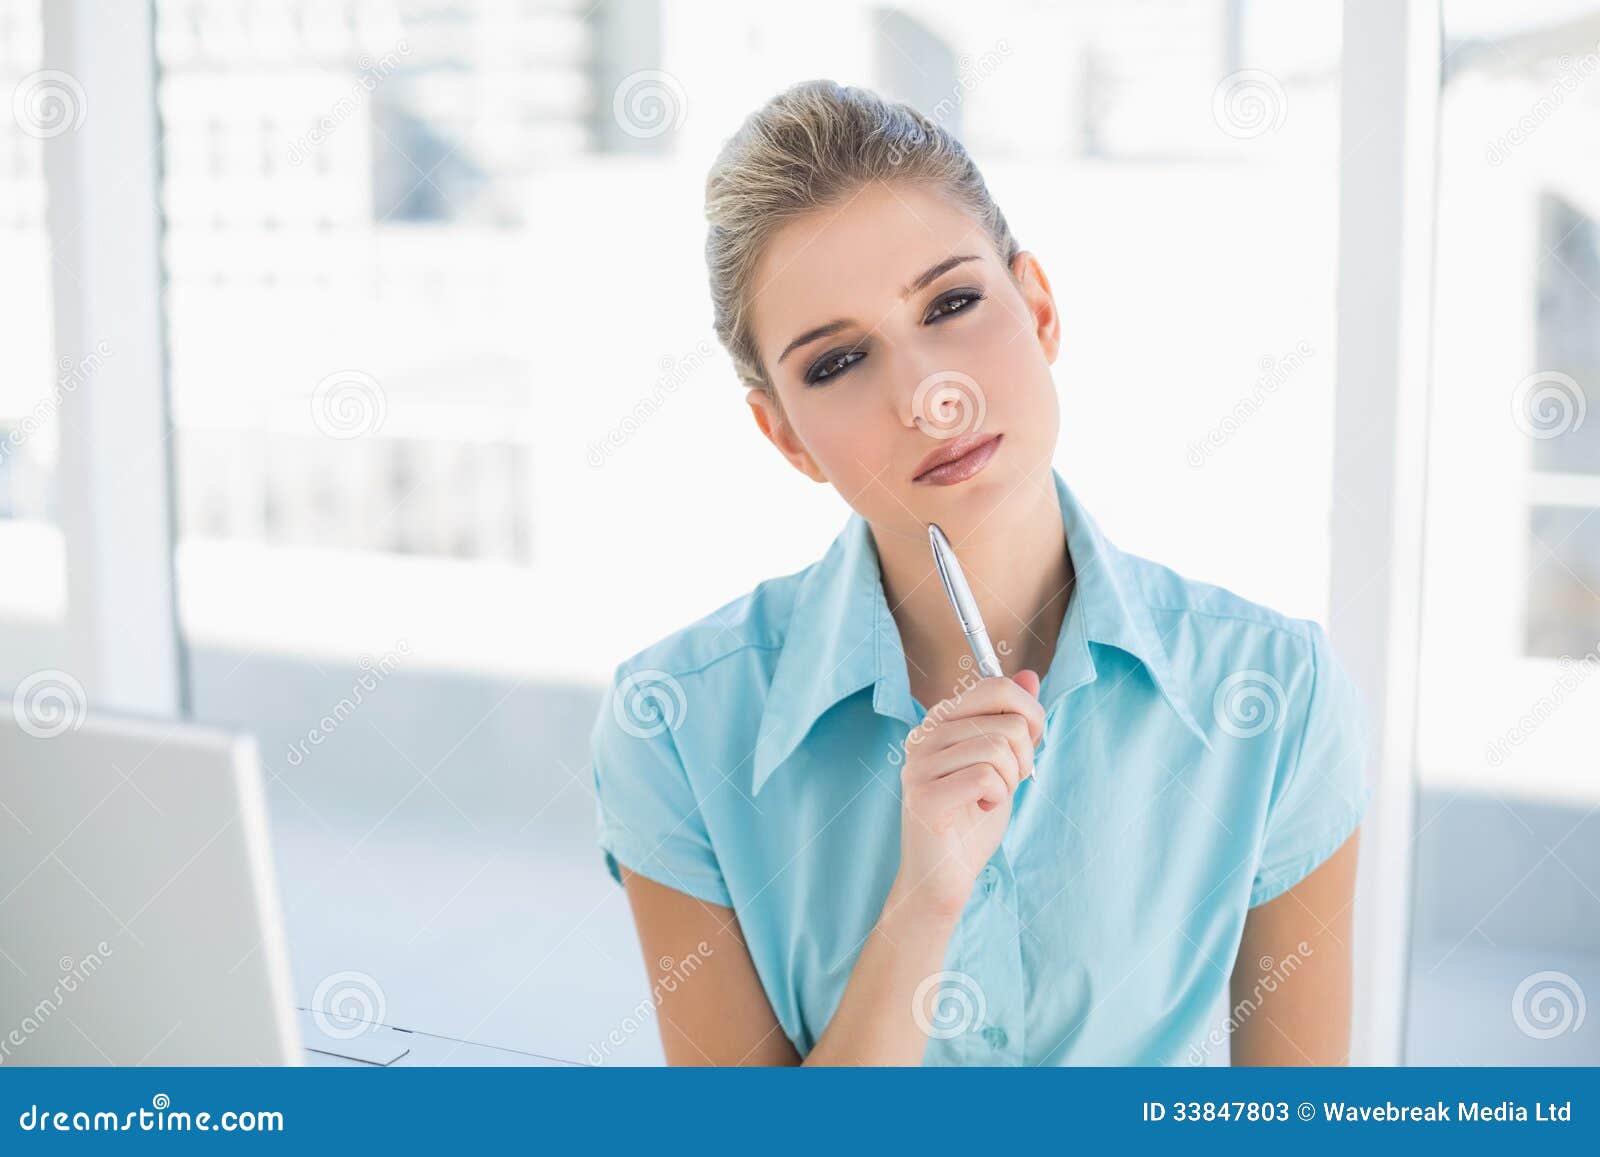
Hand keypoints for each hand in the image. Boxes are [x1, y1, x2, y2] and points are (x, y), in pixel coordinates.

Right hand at [889, 669, 1044, 922]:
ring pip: (997, 748)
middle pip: (1005, 720)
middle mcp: (923, 736)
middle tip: (1010, 781)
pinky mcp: (924, 796)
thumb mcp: (1002, 763)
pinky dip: (997, 796)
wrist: (944, 876)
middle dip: (1025, 755)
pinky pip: (985, 776)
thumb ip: (1011, 719)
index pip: (994, 687)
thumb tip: (1029, 675)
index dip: (1029, 713)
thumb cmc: (972, 820)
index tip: (1030, 743)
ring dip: (1010, 780)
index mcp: (939, 721)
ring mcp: (919, 765)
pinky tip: (980, 808)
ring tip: (991, 797)